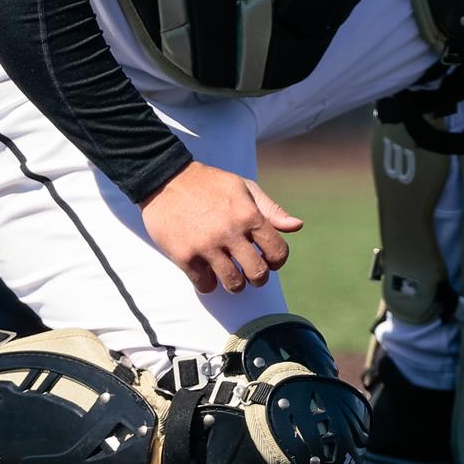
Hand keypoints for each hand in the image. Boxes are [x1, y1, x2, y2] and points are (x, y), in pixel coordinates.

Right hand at [141, 161, 302, 294]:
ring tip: (232, 275)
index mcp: (249, 215)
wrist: (166, 179)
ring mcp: (206, 246)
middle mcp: (230, 232)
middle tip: (252, 273)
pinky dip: (209, 283)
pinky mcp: (184, 256)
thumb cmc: (210, 184)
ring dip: (235, 284)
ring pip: (233, 283)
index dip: (277, 260)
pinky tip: (208, 272)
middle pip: (258, 273)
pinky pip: (205, 284)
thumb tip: (297, 226)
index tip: (270, 260)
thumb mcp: (244, 188)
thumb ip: (271, 210)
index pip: (277, 251)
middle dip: (259, 278)